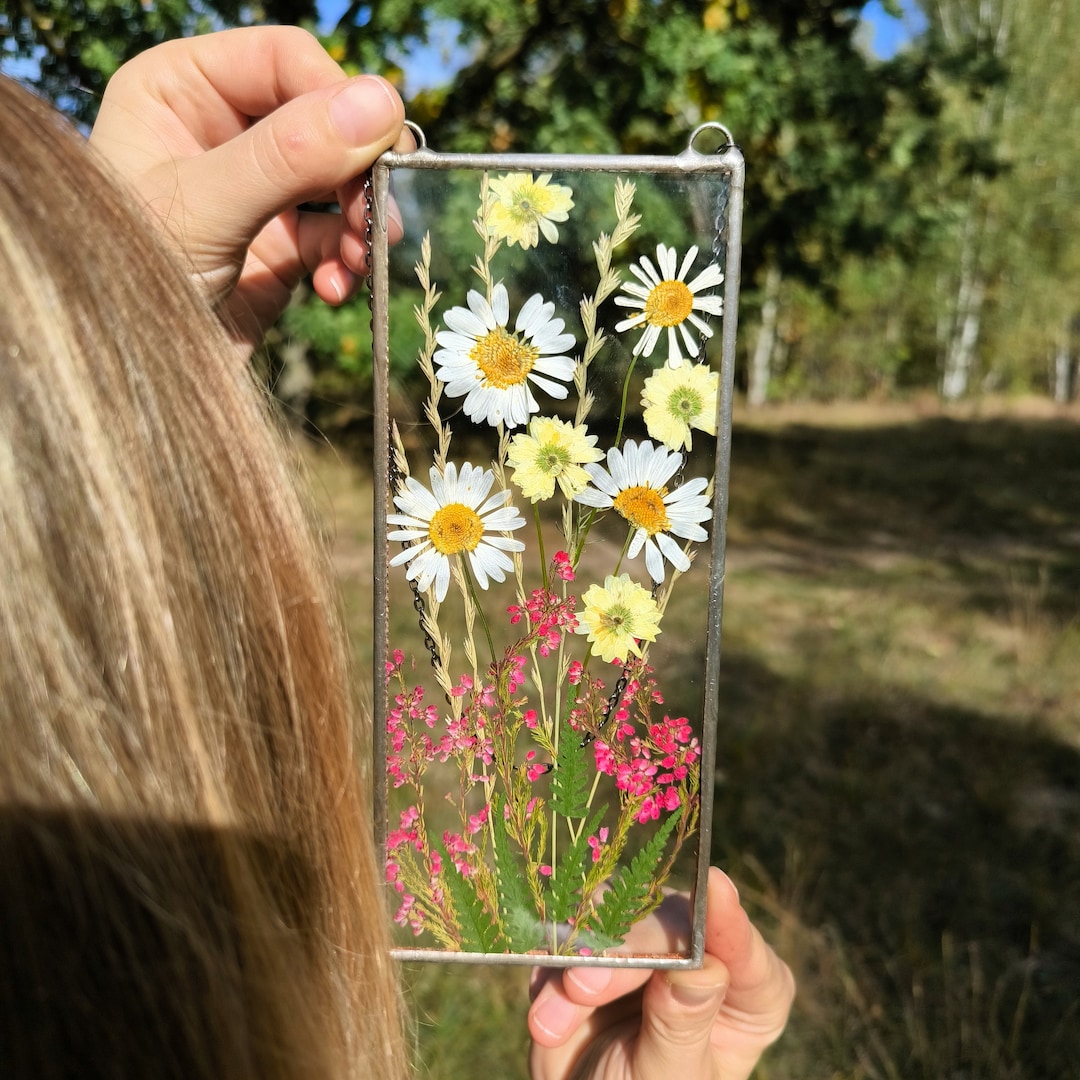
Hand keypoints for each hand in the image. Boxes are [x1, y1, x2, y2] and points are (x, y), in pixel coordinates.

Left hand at [89, 26, 408, 352]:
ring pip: (337, 183)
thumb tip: (382, 101)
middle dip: (357, 173)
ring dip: (360, 222)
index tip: (379, 149)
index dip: (337, 99)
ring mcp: (253, 193)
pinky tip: (336, 290)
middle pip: (322, 122)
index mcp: (181, 90)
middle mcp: (219, 132)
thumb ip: (290, 154)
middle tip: (378, 215)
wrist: (128, 374)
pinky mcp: (276, 250)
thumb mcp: (206, 207)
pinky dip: (346, 263)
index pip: (283, 61)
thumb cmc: (129, 279)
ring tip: (361, 258)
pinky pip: (333, 240)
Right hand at [528, 868, 794, 1078]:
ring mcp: (645, 940)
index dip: (727, 918)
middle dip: (621, 957)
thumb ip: (681, 1026)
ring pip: (611, 918)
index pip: (744, 948)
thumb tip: (700, 971)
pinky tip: (546, 1019)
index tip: (715, 885)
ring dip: (576, 969)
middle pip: (667, 927)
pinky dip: (550, 973)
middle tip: (583, 988)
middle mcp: (699, 954)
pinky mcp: (594, 937)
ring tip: (551, 1025)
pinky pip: (569, 932)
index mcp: (745, 994)